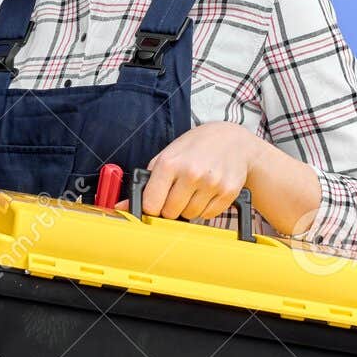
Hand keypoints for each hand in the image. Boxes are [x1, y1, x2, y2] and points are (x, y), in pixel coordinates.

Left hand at [119, 122, 263, 222]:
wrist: (234, 141)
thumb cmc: (194, 148)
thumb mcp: (167, 156)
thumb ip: (145, 182)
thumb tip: (122, 206)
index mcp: (170, 163)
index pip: (151, 204)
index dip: (150, 207)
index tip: (154, 203)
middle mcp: (191, 174)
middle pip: (170, 213)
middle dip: (170, 207)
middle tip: (177, 192)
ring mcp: (211, 184)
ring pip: (190, 216)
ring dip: (188, 208)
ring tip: (194, 189)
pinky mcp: (228, 193)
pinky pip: (208, 215)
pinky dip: (205, 208)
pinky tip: (207, 191)